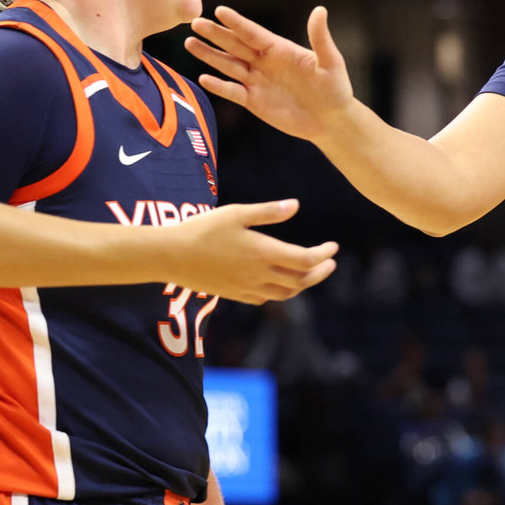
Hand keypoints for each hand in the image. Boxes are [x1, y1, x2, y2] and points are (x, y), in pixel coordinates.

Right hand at [173, 199, 336, 303]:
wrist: (171, 256)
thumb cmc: (203, 229)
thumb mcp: (237, 213)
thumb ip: (268, 212)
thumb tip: (296, 205)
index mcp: (264, 253)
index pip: (306, 260)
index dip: (324, 255)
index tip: (333, 247)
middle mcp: (259, 275)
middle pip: (301, 281)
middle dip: (320, 273)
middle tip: (330, 263)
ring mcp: (247, 288)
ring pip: (285, 294)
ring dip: (302, 285)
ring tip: (309, 273)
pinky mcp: (235, 294)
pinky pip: (265, 299)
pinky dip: (279, 293)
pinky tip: (278, 284)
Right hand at [186, 5, 355, 143]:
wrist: (331, 121)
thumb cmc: (335, 89)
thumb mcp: (330, 63)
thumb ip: (320, 38)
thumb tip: (320, 10)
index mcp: (280, 49)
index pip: (254, 33)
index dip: (237, 23)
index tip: (219, 10)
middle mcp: (264, 62)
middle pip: (235, 45)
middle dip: (216, 35)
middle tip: (195, 22)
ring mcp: (257, 81)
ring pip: (229, 65)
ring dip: (210, 55)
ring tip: (190, 43)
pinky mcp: (254, 101)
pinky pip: (233, 92)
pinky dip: (219, 86)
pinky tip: (203, 78)